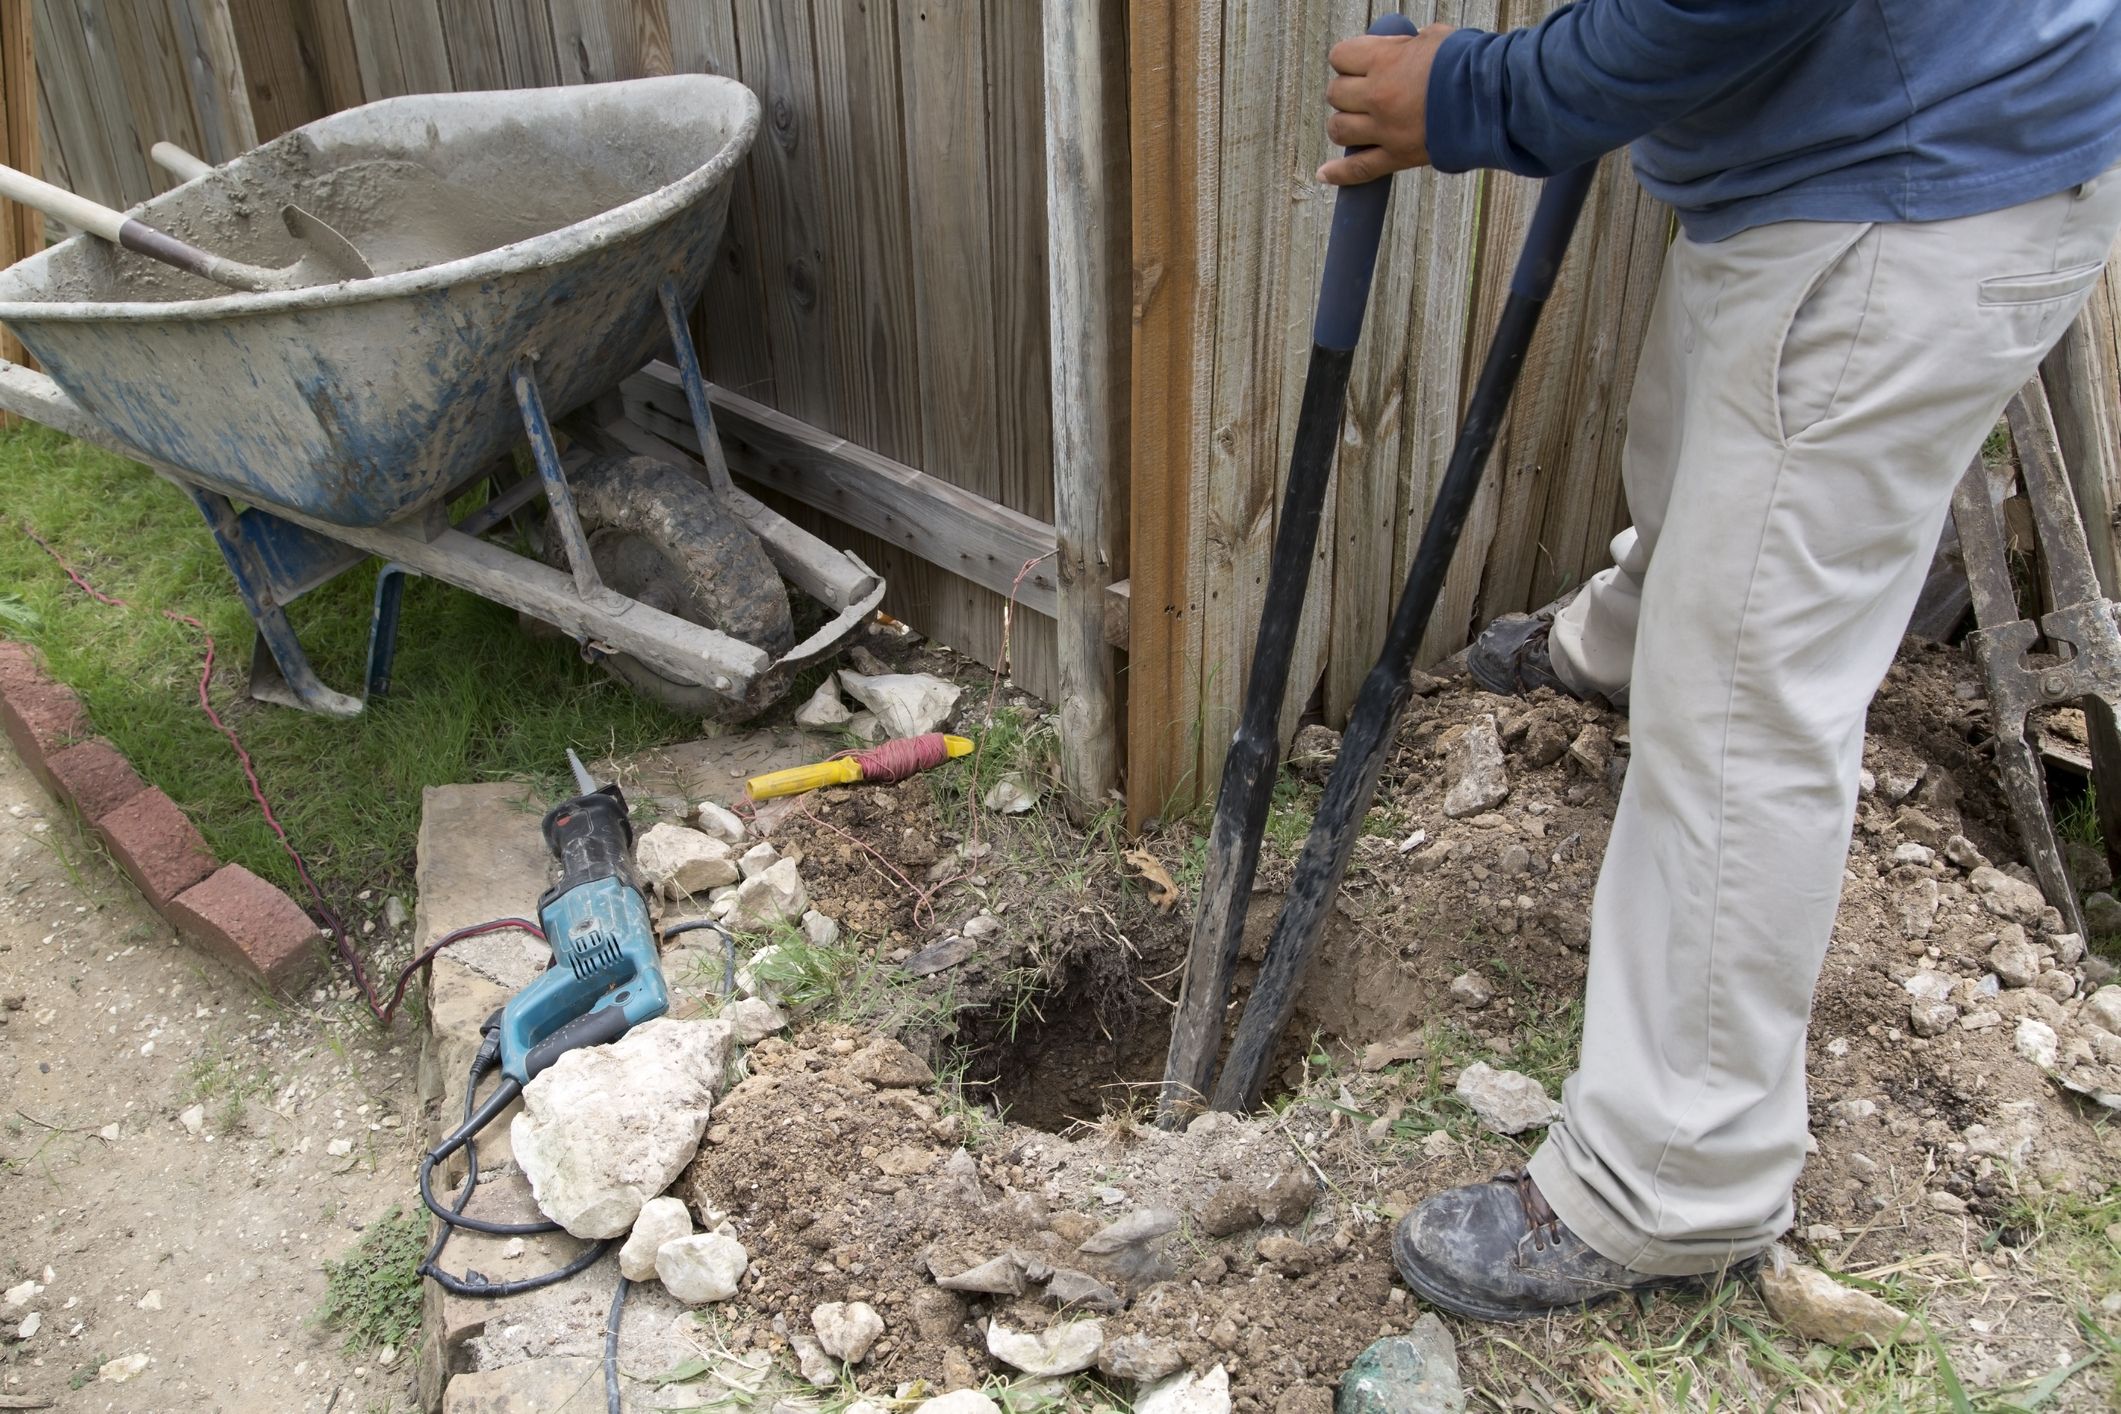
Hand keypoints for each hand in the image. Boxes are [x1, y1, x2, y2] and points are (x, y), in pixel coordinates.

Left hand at [1319, 25, 1455, 184]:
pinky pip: (1359, 169)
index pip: (1340, 56)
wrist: (1493, 101)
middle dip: (1347, 91)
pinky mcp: (1397, 156)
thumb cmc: (1468, 64)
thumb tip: (1405, 47)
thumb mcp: (1435, 38)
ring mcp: (1384, 129)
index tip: (1360, 63)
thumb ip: (1409, 45)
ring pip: (1339, 130)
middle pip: (1336, 94)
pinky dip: (1339, 174)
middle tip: (1365, 91)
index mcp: (1383, 61)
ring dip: (1344, 124)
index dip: (1349, 58)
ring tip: (1357, 122)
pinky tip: (1325, 174)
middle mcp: (1377, 96)